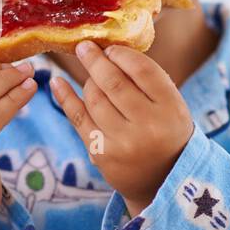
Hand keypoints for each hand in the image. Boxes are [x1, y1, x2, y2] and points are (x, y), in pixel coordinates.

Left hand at [51, 41, 194, 216]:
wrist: (163, 182)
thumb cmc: (166, 133)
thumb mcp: (172, 107)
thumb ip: (149, 81)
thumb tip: (111, 49)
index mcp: (171, 109)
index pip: (143, 70)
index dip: (122, 54)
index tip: (111, 48)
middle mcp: (148, 126)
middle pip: (114, 82)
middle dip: (95, 60)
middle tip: (84, 46)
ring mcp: (122, 142)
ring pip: (94, 98)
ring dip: (88, 81)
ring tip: (90, 74)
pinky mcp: (101, 153)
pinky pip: (78, 117)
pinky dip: (65, 97)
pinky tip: (57, 82)